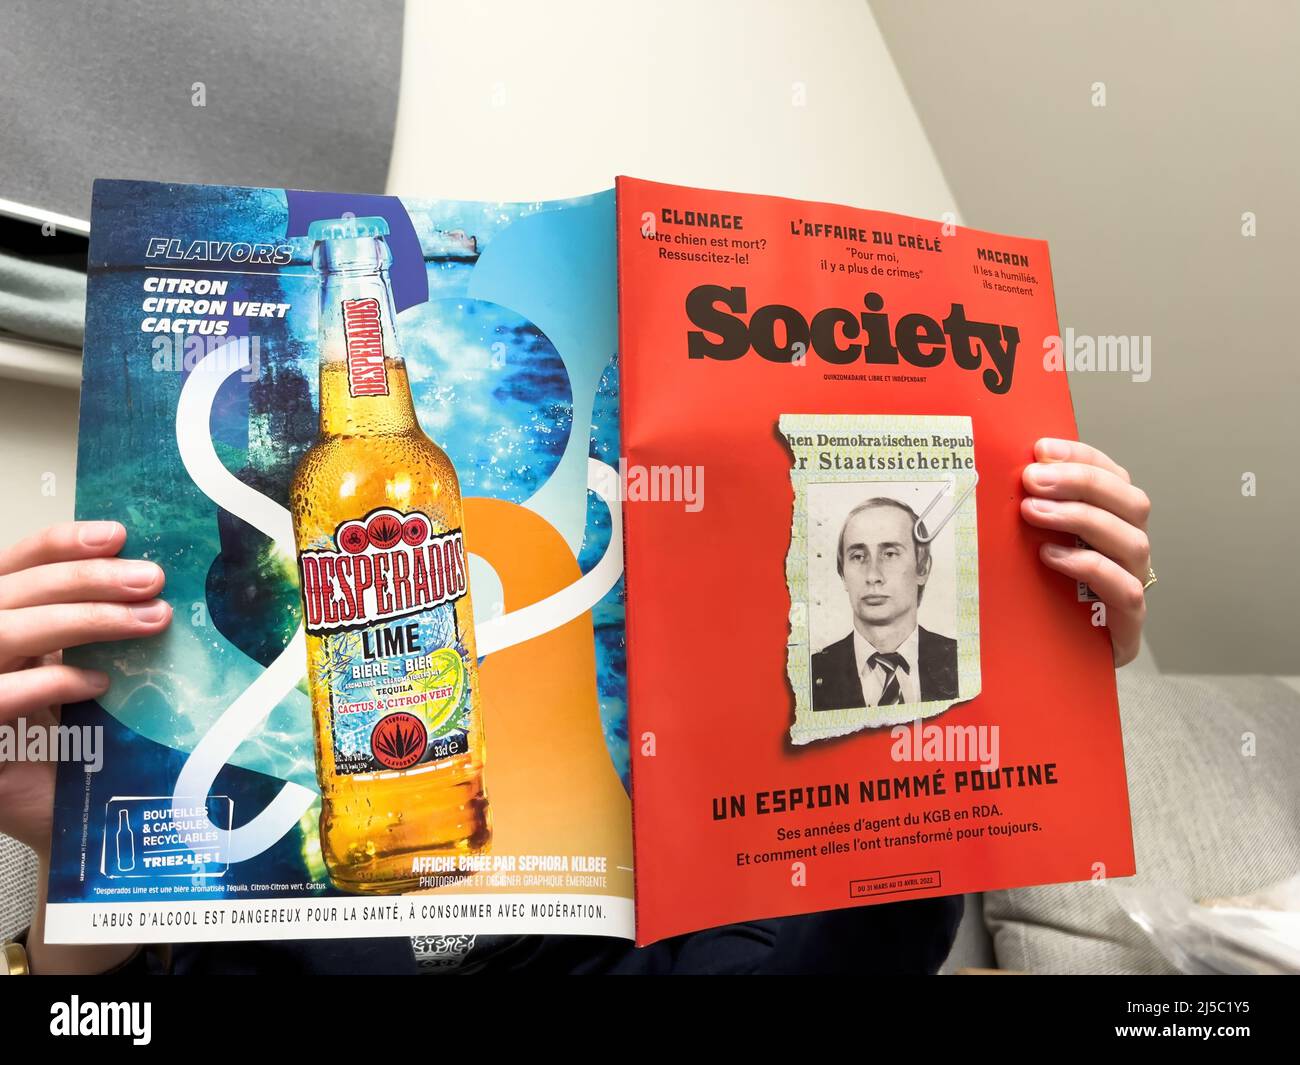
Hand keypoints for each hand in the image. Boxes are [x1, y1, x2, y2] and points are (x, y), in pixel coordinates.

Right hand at [0, 520, 170, 972]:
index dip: (57, 543)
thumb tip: (145, 583)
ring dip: (84, 620)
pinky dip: (51, 683)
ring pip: (7, 633)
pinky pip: (0, 696)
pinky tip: (98, 684)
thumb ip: (84, 632)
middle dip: (86, 578)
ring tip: (151, 620)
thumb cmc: (61, 748)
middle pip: (12, 592)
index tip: (118, 534)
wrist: (50, 825)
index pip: (8, 563)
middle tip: (153, 578)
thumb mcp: (69, 676)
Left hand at [1020, 439, 1151, 666]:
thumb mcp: (1032, 547)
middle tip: (1032, 479)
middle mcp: (1130, 551)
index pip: (1114, 477)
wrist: (1056, 663)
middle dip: (1081, 482)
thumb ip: (1032, 512)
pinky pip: (1124, 589)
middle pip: (1131, 502)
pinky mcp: (1127, 624)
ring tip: (1034, 512)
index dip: (1082, 457)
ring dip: (1081, 519)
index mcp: (1114, 525)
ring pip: (1132, 541)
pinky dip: (1088, 567)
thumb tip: (1005, 474)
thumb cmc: (1042, 596)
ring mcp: (1134, 586)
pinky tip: (1051, 557)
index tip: (1041, 449)